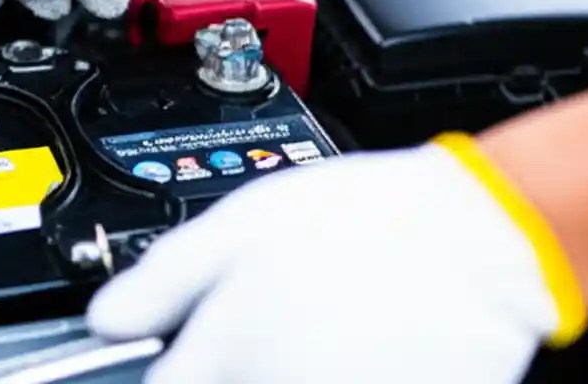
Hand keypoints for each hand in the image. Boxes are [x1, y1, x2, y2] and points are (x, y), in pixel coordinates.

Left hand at [86, 139, 586, 383]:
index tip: (179, 358)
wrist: (481, 238)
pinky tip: (355, 350)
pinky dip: (339, 379)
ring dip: (285, 374)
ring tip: (322, 335)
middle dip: (235, 372)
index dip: (165, 373)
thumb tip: (106, 317)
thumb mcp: (245, 222)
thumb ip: (164, 278)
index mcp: (231, 348)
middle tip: (267, 334)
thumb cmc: (369, 219)